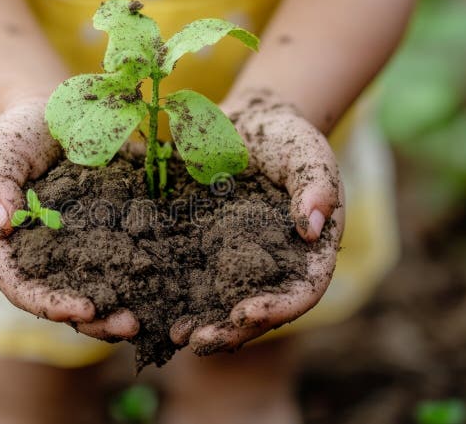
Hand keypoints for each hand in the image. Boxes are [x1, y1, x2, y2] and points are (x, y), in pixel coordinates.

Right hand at [0, 100, 138, 340]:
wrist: (57, 114)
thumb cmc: (19, 136)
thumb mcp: (1, 152)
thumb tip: (1, 225)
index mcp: (13, 248)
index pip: (23, 289)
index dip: (51, 304)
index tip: (84, 310)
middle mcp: (47, 259)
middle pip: (67, 301)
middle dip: (98, 321)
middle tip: (130, 324)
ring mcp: (81, 249)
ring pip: (101, 290)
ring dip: (124, 307)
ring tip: (151, 316)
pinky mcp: (112, 233)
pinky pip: (129, 258)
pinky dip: (148, 274)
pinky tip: (172, 280)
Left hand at [170, 91, 344, 353]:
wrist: (249, 125)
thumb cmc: (287, 140)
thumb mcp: (307, 154)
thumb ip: (316, 185)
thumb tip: (311, 227)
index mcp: (307, 255)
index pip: (301, 293)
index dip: (277, 308)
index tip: (247, 313)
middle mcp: (274, 270)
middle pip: (258, 312)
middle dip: (230, 331)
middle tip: (199, 340)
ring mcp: (238, 264)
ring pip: (223, 306)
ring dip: (200, 324)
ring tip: (173, 335)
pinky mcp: (206, 252)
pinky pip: (193, 280)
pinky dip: (175, 296)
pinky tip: (150, 306)